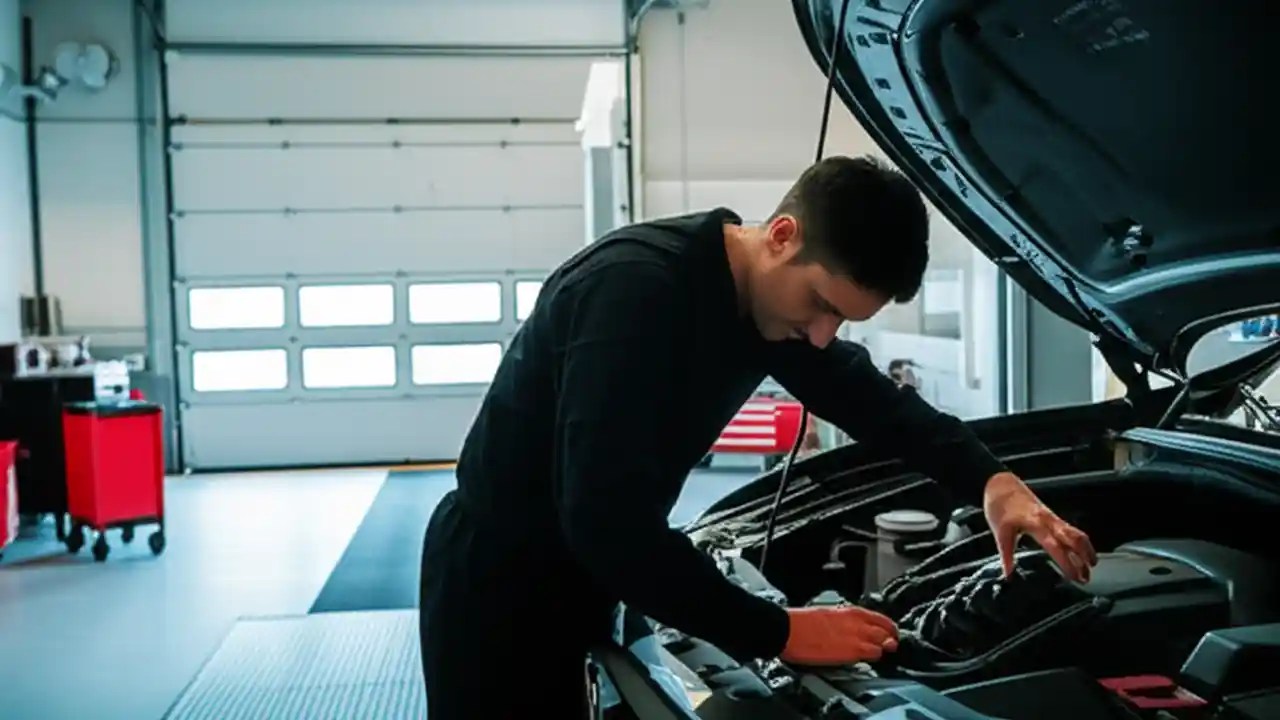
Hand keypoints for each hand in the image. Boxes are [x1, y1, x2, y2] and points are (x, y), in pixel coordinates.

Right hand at [781, 606, 898, 665]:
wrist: (788, 630)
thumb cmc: (800, 623)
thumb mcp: (826, 615)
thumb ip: (842, 621)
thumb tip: (846, 629)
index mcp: (849, 611)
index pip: (879, 618)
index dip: (887, 627)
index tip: (888, 632)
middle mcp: (857, 622)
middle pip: (885, 630)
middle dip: (890, 637)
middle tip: (890, 644)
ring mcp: (856, 636)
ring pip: (883, 642)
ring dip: (883, 648)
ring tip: (881, 653)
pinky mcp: (852, 651)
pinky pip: (873, 654)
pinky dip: (875, 656)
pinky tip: (870, 659)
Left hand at [983, 472, 1097, 582]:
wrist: (1000, 484)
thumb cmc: (999, 505)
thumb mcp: (999, 532)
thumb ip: (1007, 554)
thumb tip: (1008, 574)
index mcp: (1037, 524)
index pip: (1057, 547)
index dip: (1068, 563)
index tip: (1074, 577)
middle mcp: (1049, 520)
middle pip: (1076, 538)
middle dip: (1085, 557)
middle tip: (1086, 578)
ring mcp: (1053, 518)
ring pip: (1077, 533)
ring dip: (1086, 550)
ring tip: (1089, 567)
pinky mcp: (1052, 516)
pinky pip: (1071, 530)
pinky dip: (1079, 543)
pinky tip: (1079, 553)